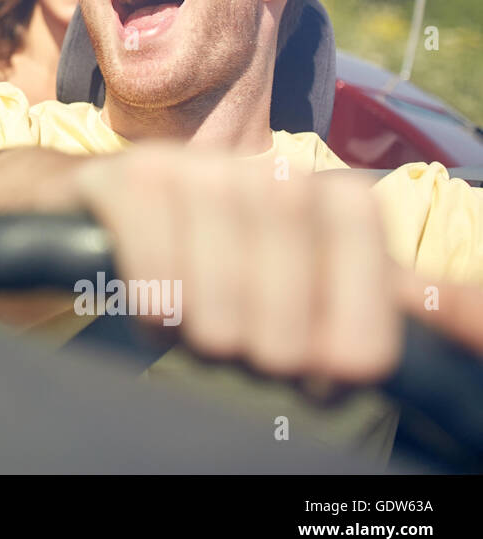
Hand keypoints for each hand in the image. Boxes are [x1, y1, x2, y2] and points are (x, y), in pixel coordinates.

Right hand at [71, 145, 400, 382]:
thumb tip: (465, 326)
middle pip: (287, 267)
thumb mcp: (303, 281)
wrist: (92, 215)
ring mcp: (184, 168)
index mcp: (319, 190)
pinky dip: (156, 306)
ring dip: (210, 329)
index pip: (360, 243)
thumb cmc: (209, 263)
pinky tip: (155, 320)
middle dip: (272, 340)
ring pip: (218, 273)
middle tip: (249, 360)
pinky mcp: (117, 181)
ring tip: (201, 339)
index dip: (349, 319)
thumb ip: (376, 300)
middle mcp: (257, 166)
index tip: (326, 372)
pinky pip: (149, 257)